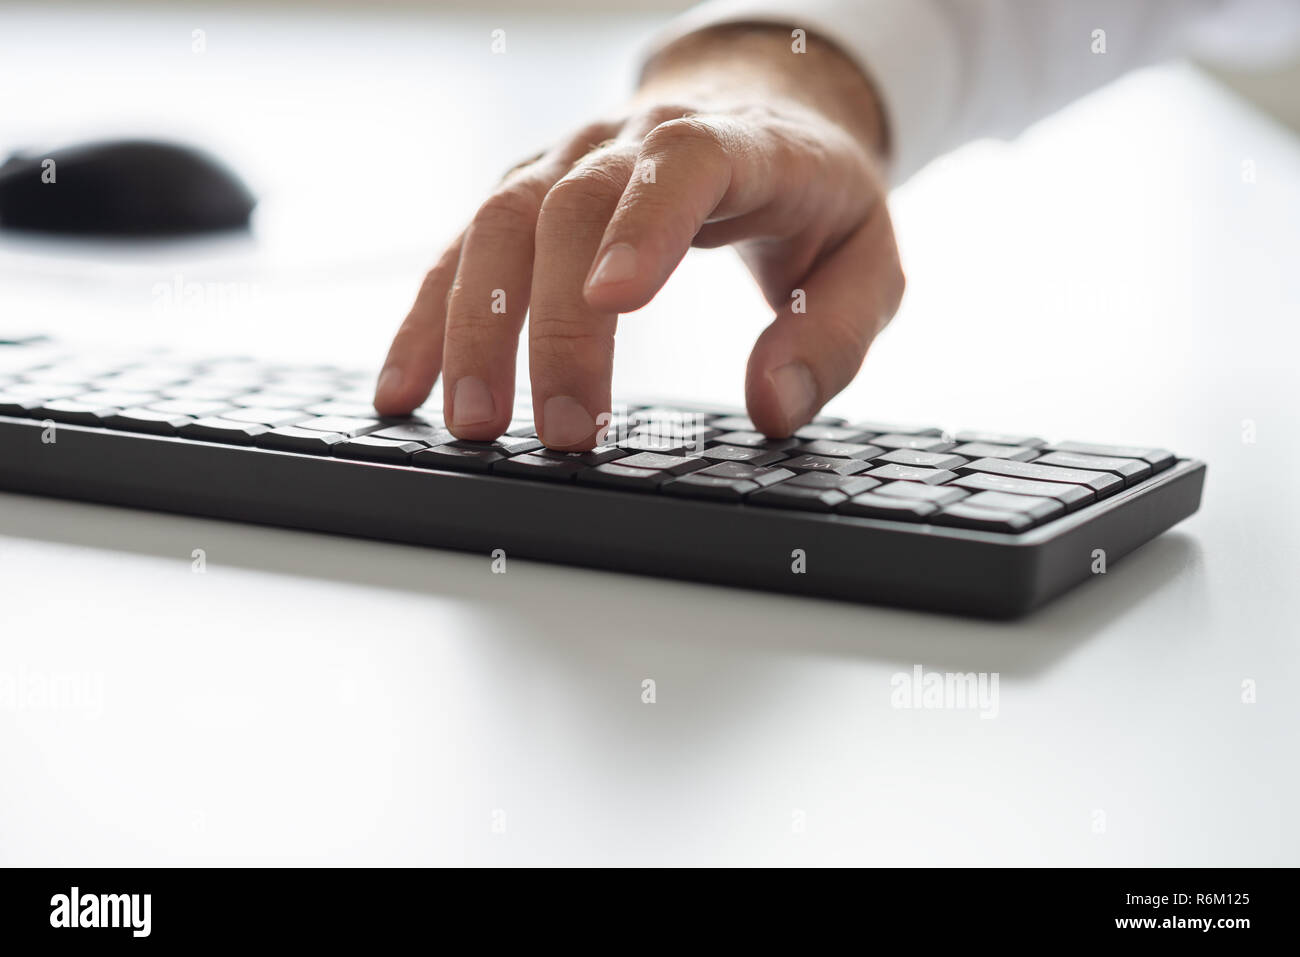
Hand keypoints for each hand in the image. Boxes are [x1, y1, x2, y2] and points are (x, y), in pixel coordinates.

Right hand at [373, 25, 903, 449]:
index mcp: (731, 144)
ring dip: (474, 327)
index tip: (615, 301)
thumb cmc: (813, 196)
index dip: (644, 225)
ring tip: (472, 423)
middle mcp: (630, 143)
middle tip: (563, 431)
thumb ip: (833, 335)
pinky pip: (463, 250)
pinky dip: (430, 319)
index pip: (680, 164)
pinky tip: (407, 386)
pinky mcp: (527, 197)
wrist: (757, 110)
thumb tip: (775, 408)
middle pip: (568, 210)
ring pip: (497, 226)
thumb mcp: (866, 262)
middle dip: (555, 325)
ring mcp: (566, 163)